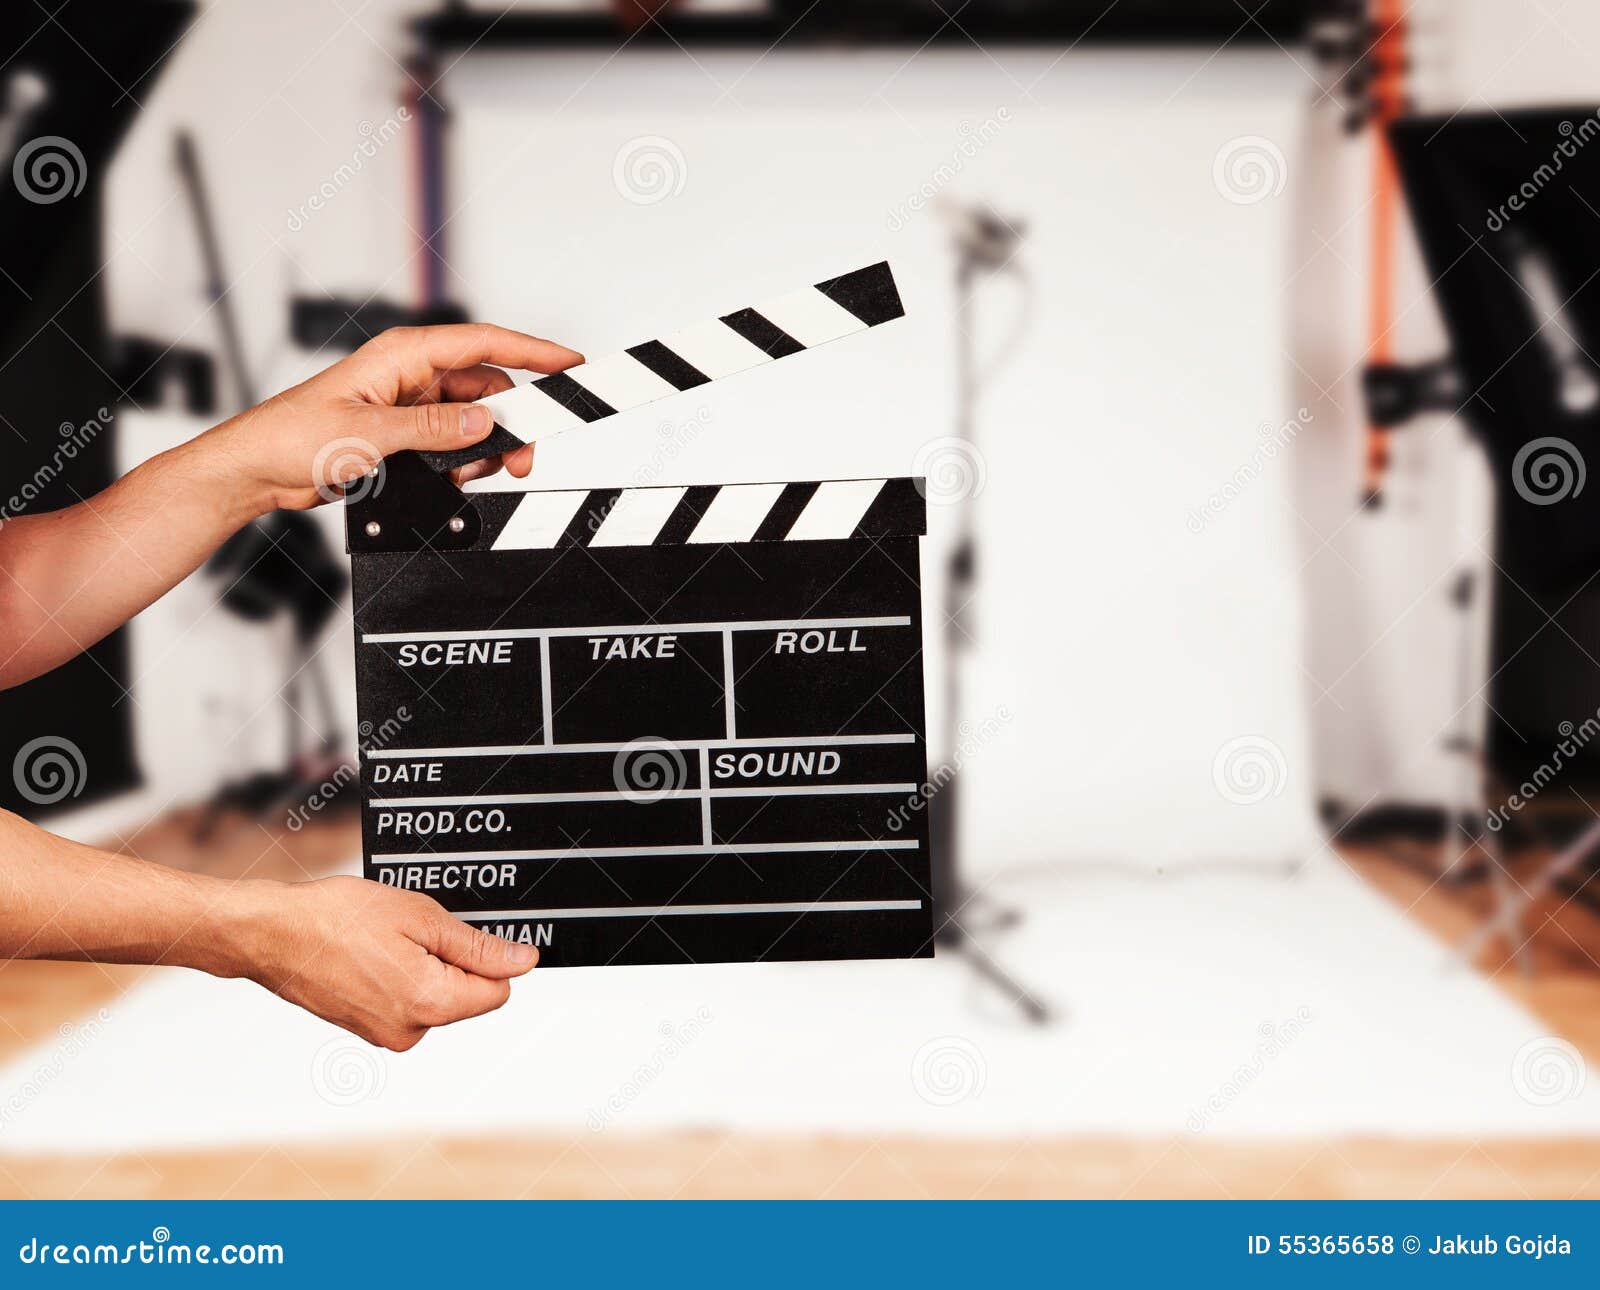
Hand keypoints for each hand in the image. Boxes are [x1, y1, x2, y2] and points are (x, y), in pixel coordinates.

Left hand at [202, 324, 583, 513]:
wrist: (258, 470)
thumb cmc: (292, 436)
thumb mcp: (370, 433)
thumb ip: (434, 428)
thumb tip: (484, 423)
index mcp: (403, 355)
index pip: (483, 343)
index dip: (533, 351)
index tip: (569, 362)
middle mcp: (411, 374)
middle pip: (487, 387)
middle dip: (514, 419)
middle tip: (528, 450)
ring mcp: (410, 405)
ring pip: (474, 419)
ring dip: (487, 445)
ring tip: (489, 470)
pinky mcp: (405, 434)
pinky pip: (454, 442)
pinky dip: (464, 460)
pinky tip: (456, 477)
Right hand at [227, 875, 537, 1050]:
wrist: (271, 934)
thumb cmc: (335, 918)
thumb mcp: (420, 916)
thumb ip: (477, 946)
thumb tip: (523, 961)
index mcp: (430, 1004)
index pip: (498, 990)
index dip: (493, 956)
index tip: (470, 931)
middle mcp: (410, 1030)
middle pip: (467, 996)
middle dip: (453, 959)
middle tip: (413, 928)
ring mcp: (385, 1034)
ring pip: (436, 996)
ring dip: (425, 966)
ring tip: (385, 938)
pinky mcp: (368, 1028)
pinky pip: (406, 1000)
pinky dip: (400, 975)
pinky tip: (373, 952)